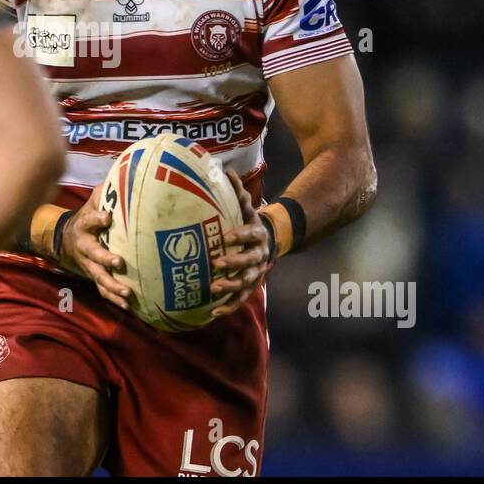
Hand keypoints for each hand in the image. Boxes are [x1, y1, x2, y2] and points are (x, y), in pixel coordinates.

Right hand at [59, 183, 131, 310]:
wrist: (67, 238)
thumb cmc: (88, 216)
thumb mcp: (95, 199)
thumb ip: (107, 191)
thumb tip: (127, 175)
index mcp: (84, 225)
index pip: (89, 219)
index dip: (97, 218)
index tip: (107, 217)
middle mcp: (85, 246)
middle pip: (93, 253)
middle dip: (105, 258)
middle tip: (119, 262)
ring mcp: (88, 264)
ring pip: (98, 276)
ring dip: (112, 285)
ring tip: (128, 292)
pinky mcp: (94, 276)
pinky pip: (102, 290)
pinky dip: (114, 298)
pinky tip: (128, 306)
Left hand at [210, 169, 274, 318]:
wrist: (271, 242)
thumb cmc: (250, 223)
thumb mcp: (247, 209)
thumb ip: (239, 193)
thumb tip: (227, 171)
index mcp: (257, 234)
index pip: (249, 235)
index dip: (239, 236)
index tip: (225, 238)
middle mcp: (259, 255)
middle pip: (248, 262)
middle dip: (233, 263)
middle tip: (215, 264)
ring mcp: (256, 273)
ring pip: (246, 283)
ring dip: (230, 288)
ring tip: (213, 290)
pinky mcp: (250, 286)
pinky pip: (240, 298)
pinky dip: (228, 306)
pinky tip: (213, 313)